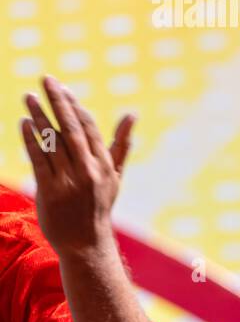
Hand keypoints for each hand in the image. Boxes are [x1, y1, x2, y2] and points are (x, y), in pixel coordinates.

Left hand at [19, 76, 134, 259]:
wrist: (86, 242)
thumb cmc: (99, 206)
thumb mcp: (115, 175)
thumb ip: (121, 144)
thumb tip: (132, 114)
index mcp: (104, 163)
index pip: (88, 127)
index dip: (74, 105)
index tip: (61, 88)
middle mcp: (89, 169)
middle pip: (70, 128)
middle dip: (58, 101)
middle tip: (46, 79)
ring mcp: (70, 180)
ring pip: (52, 141)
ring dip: (40, 116)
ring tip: (29, 97)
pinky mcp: (50, 191)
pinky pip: (39, 160)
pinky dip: (31, 139)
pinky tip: (24, 123)